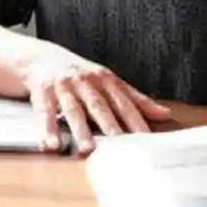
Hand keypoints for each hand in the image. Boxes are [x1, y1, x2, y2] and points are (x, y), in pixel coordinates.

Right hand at [24, 46, 171, 154]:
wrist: (40, 57)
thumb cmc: (80, 75)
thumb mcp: (109, 82)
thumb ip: (135, 99)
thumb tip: (165, 114)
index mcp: (105, 80)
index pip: (123, 102)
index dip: (135, 120)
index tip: (146, 139)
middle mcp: (86, 82)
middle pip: (99, 106)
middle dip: (110, 126)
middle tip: (121, 146)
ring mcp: (64, 86)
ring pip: (73, 110)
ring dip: (80, 130)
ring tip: (87, 150)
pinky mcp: (43, 92)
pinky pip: (45, 113)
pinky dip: (47, 129)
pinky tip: (50, 145)